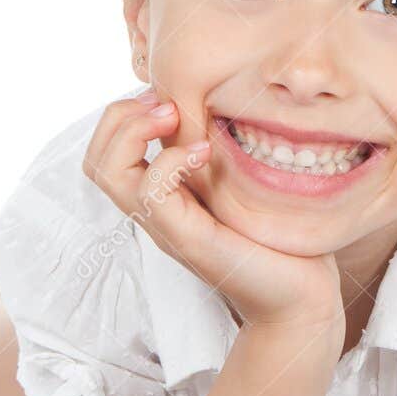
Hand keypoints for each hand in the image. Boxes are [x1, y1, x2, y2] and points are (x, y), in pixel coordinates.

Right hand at [82, 89, 343, 339]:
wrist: (301, 296)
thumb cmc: (279, 238)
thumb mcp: (243, 181)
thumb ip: (221, 150)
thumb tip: (219, 99)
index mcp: (162, 198)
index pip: (105, 150)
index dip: (125, 113)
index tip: (171, 98)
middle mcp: (155, 213)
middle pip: (96, 160)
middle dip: (121, 116)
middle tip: (169, 104)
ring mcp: (167, 228)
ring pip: (109, 172)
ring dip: (135, 130)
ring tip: (176, 118)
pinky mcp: (188, 240)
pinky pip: (151, 194)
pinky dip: (169, 161)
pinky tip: (204, 151)